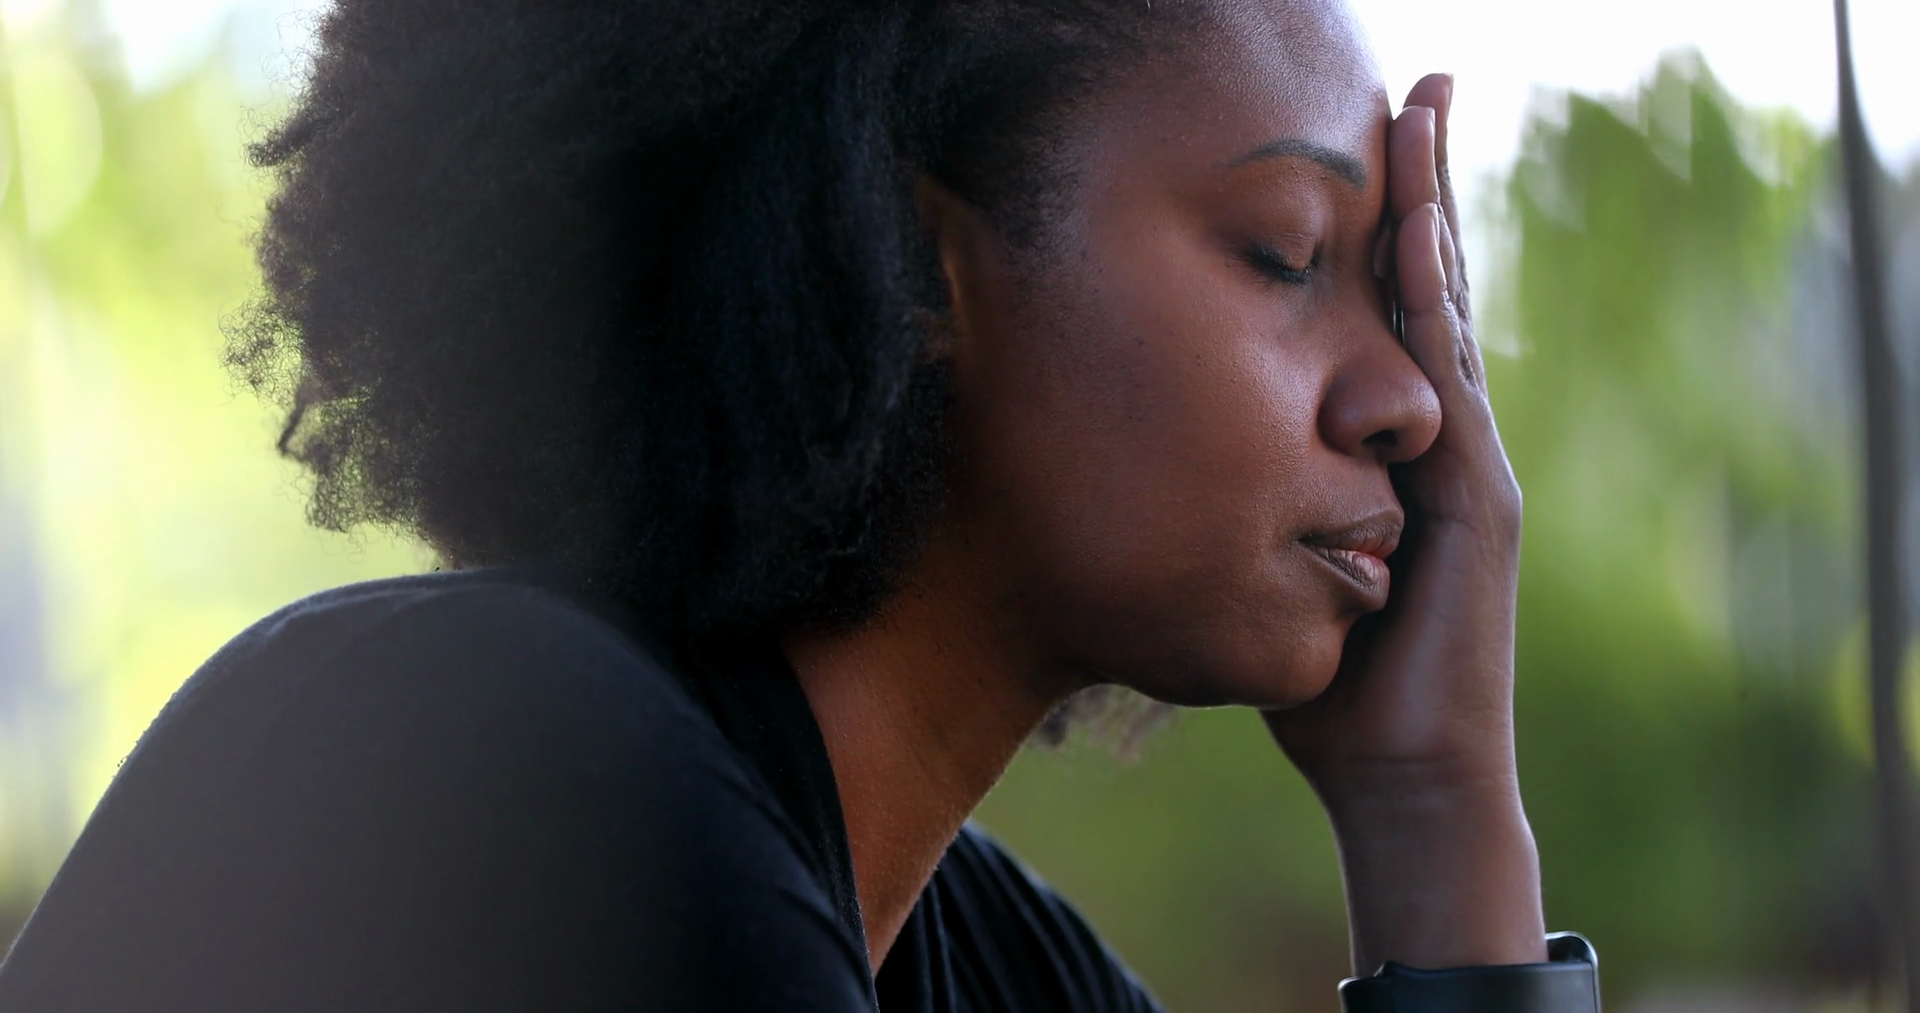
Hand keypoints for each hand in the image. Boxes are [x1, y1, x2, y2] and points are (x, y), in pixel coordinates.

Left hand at [1262, 73, 1544, 973]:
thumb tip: (1174, 465)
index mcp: (1399, 451)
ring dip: (1437, 212)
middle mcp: (1445, 442)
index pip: (1393, 316)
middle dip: (1426, 185)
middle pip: (1435, 288)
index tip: (1365, 140)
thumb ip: (1256, 507)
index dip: (1385, 229)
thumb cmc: (1333, 682)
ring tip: (1426, 117)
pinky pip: (1453, 385)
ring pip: (1452, 314)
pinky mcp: (1479, 504)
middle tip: (1417, 86)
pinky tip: (1421, 237)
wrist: (1400, 775)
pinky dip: (1437, 308)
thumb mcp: (1278, 567)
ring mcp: (1471, 466)